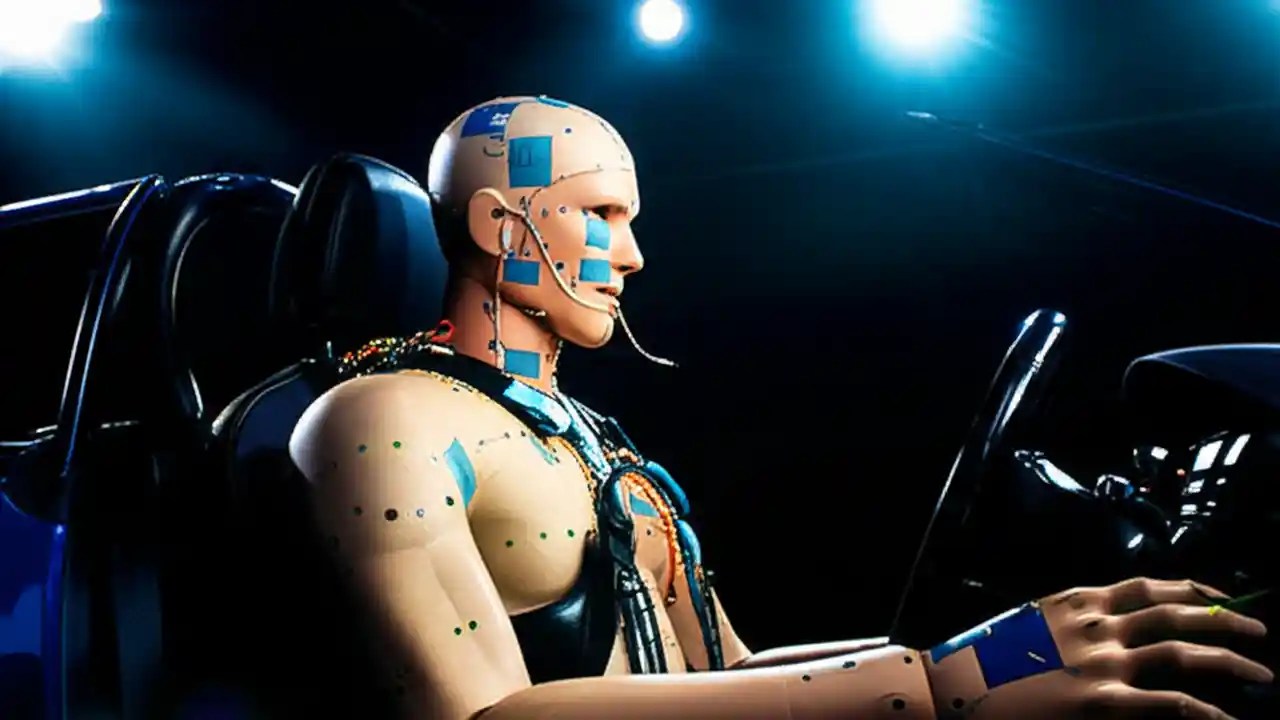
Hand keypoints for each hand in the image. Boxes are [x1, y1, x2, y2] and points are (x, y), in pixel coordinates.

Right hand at [924, 577, 1271, 718]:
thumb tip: (1110, 627)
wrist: (955, 686)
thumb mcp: (1032, 624)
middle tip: (1259, 630)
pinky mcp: (1104, 703)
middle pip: (1177, 612)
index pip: (1149, 585)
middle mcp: (1097, 625)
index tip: (1219, 595)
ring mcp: (1102, 663)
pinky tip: (1228, 719)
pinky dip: (1207, 711)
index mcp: (1078, 602)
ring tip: (1261, 671)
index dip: (1193, 587)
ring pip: (1184, 652)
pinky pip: (1171, 704)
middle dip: (1226, 618)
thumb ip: (1072, 621)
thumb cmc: (987, 660)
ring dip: (1231, 659)